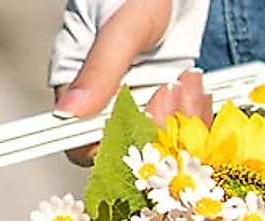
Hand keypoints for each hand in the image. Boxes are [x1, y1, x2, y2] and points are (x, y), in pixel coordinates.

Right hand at [50, 0, 211, 162]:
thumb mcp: (122, 28)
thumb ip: (99, 70)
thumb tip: (70, 112)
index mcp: (79, 89)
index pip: (82, 144)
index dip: (110, 145)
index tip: (139, 124)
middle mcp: (106, 105)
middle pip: (124, 148)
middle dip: (154, 128)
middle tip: (169, 92)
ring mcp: (137, 106)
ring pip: (156, 144)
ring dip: (179, 121)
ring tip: (186, 82)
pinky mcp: (163, 105)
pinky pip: (178, 131)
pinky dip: (193, 116)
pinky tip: (194, 87)